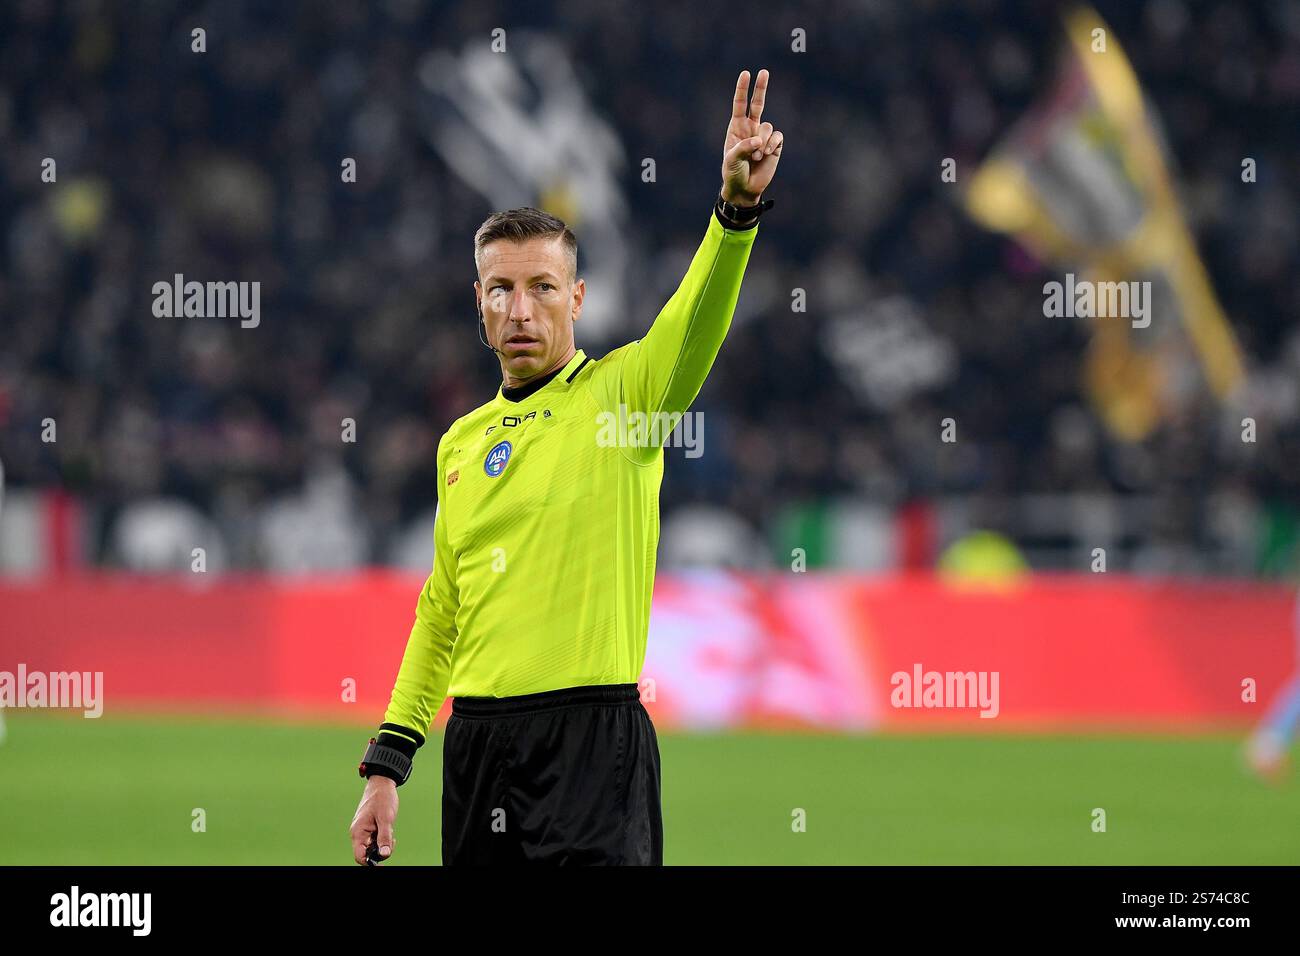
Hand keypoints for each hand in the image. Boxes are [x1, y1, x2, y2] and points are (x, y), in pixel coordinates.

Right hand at [350, 775, 397, 864]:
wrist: (382, 783)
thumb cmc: (382, 798)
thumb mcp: (386, 818)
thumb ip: (384, 837)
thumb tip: (384, 854)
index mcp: (358, 832)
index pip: (360, 856)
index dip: (370, 861)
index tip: (383, 860)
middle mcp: (359, 833)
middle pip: (367, 853)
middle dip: (379, 852)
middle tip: (391, 842)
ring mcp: (364, 831)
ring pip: (372, 847)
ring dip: (382, 845)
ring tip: (390, 834)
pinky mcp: (370, 828)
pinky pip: (375, 840)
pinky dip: (383, 839)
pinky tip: (389, 832)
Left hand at [721, 68, 783, 205]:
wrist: (745, 188)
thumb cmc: (733, 172)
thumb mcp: (732, 159)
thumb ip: (743, 147)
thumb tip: (759, 141)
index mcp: (737, 127)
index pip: (740, 104)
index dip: (742, 89)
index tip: (745, 74)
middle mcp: (751, 128)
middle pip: (758, 103)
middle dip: (761, 88)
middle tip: (764, 71)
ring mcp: (763, 136)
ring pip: (768, 126)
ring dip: (762, 141)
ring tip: (756, 156)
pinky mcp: (775, 146)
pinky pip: (777, 137)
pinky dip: (771, 144)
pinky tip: (766, 154)